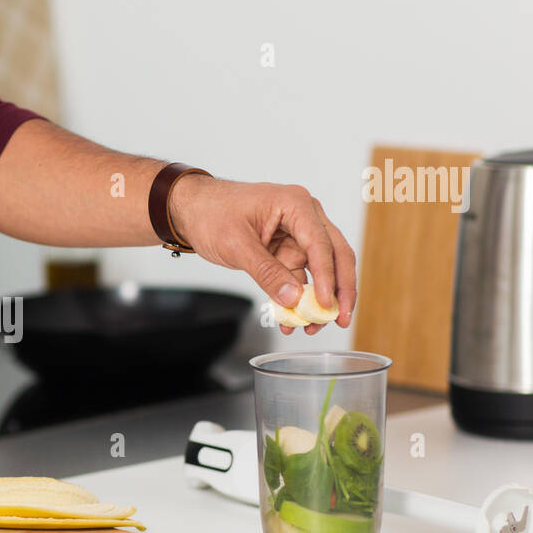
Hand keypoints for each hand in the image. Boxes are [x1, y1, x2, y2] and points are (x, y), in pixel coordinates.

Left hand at [170, 176, 356, 334]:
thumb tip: (293, 299)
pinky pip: (299, 277)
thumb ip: (267, 272)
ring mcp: (297, 235)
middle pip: (335, 255)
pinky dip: (297, 299)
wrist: (191, 210)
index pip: (321, 244)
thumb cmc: (211, 213)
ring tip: (313, 327)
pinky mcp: (286, 251)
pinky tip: (292, 320)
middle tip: (340, 318)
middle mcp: (304, 217)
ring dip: (318, 299)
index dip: (328, 276)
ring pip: (319, 270)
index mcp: (295, 204)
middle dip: (340, 289)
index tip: (327, 304)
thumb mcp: (237, 245)